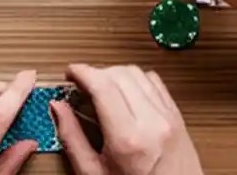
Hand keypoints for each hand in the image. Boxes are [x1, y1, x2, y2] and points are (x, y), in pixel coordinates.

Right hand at [52, 64, 201, 174]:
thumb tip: (58, 108)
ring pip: (137, 73)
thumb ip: (72, 138)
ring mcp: (167, 118)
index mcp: (127, 139)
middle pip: (118, 74)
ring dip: (115, 74)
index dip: (82, 72)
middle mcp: (151, 123)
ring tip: (103, 89)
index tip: (71, 72)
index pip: (102, 86)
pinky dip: (136, 80)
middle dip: (96, 73)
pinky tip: (126, 93)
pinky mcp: (177, 117)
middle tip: (82, 85)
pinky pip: (155, 82)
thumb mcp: (94, 173)